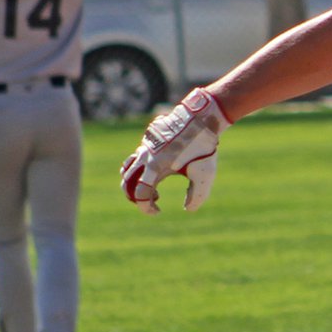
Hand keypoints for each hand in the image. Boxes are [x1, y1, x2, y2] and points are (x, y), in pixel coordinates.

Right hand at [121, 88, 229, 214]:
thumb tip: (188, 209)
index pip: (140, 194)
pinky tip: (160, 172)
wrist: (200, 119)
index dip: (146, 208)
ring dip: (136, 183)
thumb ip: (197, 196)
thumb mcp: (205, 175)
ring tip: (156, 189)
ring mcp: (145, 147)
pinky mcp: (148, 141)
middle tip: (153, 202)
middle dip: (135, 197)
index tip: (158, 212)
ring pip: (128, 169)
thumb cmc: (203, 148)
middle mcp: (146, 157)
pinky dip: (140, 170)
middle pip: (126, 183)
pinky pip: (135, 158)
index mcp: (156, 167)